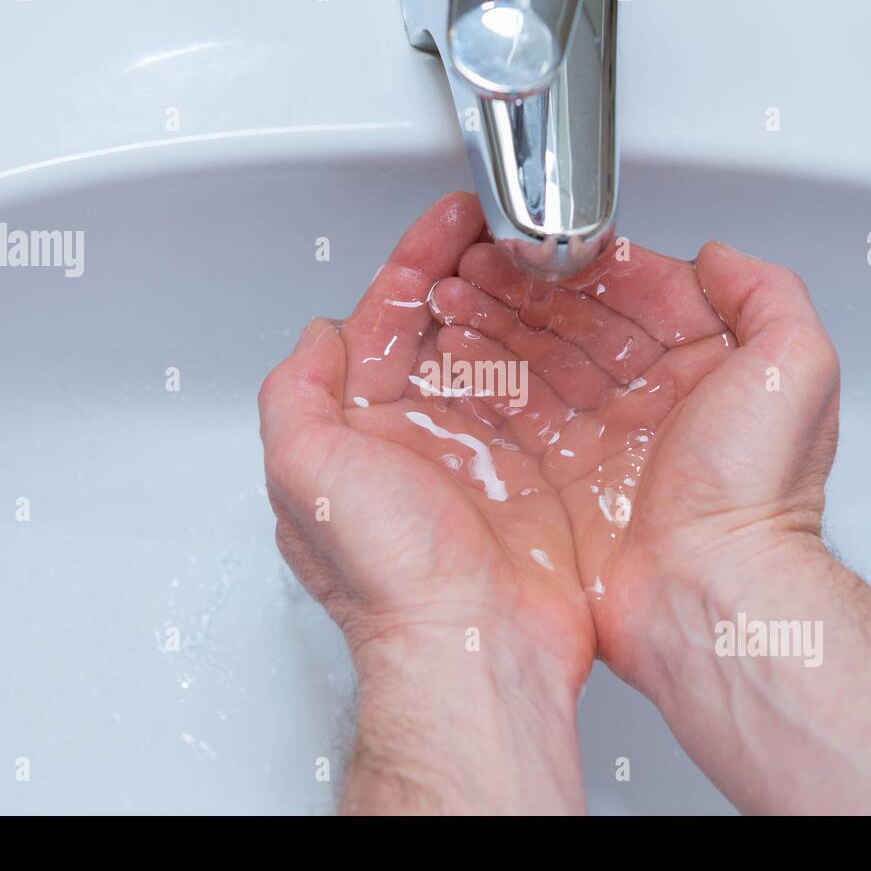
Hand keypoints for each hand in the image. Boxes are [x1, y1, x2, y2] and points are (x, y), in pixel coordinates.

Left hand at [259, 193, 594, 812]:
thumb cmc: (392, 578)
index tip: (449, 222)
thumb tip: (314, 338)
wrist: (475, 648)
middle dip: (469, 271)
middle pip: (441, 329)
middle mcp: (414, 439)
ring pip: (494, 353)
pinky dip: (558, 352)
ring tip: (541, 262)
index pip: (380, 322)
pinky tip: (575, 324)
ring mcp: (475, 457)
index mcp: (358, 430)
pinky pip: (544, 394)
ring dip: (515, 302)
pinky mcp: (532, 477)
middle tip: (503, 229)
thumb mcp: (304, 473)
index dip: (413, 263)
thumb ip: (294, 395)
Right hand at [425, 240, 839, 686]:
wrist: (706, 592)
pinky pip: (517, 416)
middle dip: (530, 287)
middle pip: (581, 324)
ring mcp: (605, 442)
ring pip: (543, 363)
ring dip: (498, 325)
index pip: (641, 294)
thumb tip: (721, 257)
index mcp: (706, 371)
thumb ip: (769, 293)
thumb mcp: (795, 366)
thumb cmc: (753, 492)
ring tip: (455, 295)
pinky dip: (486, 382)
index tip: (548, 241)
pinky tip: (455, 353)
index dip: (590, 262)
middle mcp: (654, 403)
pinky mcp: (564, 480)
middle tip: (483, 261)